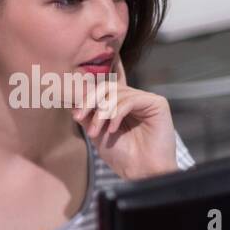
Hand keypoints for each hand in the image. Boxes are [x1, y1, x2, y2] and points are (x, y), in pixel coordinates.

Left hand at [72, 61, 177, 179]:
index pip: (111, 81)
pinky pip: (130, 100)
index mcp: (120, 104)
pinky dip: (116, 114)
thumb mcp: (96, 132)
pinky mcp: (157, 103)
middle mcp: (133, 99)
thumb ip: (87, 113)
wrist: (140, 171)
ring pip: (116, 94)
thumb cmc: (121, 155)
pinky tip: (112, 129)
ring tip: (96, 132)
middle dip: (89, 101)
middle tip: (79, 117)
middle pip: (106, 86)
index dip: (106, 66)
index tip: (94, 58)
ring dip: (101, 113)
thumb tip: (73, 98)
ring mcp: (146, 100)